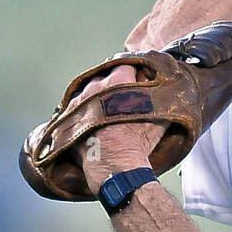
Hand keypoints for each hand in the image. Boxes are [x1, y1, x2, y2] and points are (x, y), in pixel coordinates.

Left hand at [65, 64, 162, 194]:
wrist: (115, 167)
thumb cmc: (137, 143)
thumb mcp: (160, 117)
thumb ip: (161, 96)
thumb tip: (162, 89)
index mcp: (118, 81)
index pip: (126, 64)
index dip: (133, 73)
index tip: (136, 82)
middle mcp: (95, 87)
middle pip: (105, 77)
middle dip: (113, 86)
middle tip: (122, 101)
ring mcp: (79, 102)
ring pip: (88, 92)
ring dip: (96, 98)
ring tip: (107, 114)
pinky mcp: (69, 118)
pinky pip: (76, 109)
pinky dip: (84, 113)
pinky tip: (93, 123)